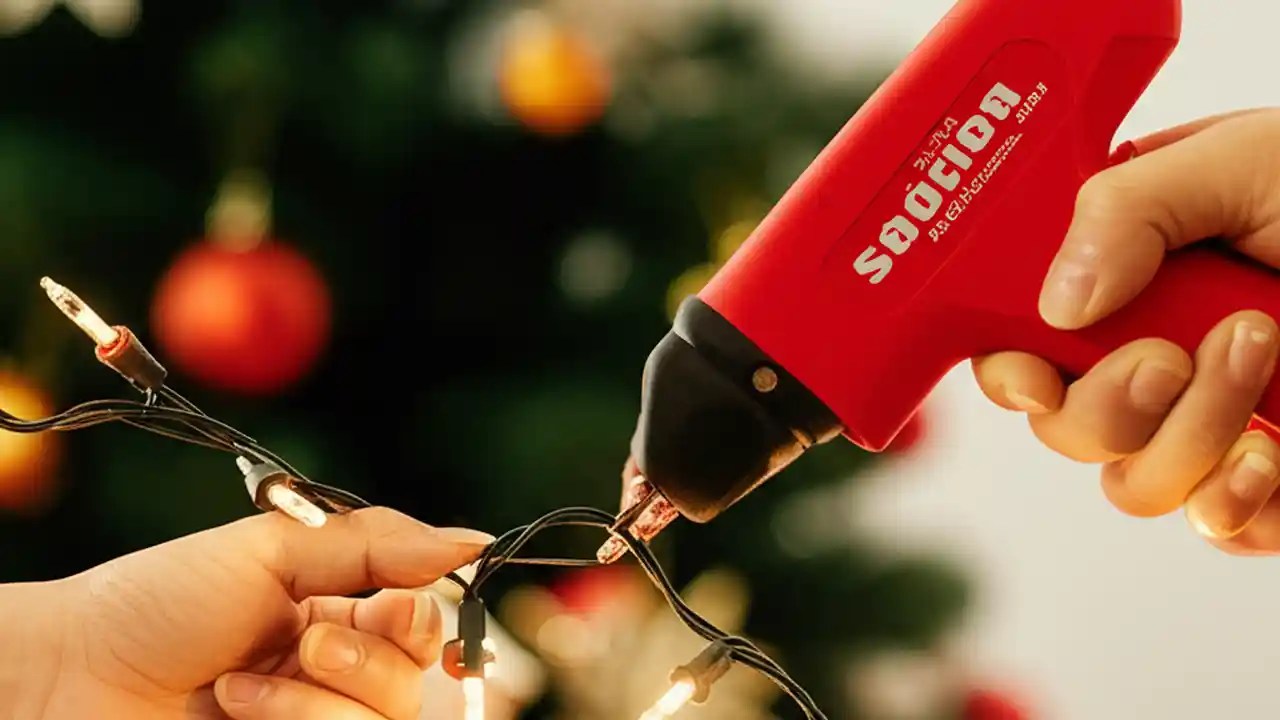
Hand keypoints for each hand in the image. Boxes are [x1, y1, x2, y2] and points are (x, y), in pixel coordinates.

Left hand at [5, 507, 491, 718]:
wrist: (71, 674)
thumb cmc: (159, 601)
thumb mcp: (272, 549)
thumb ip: (377, 544)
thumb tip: (474, 540)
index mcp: (338, 617)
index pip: (423, 625)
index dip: (423, 621)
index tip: (395, 607)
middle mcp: (334, 679)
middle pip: (415, 686)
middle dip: (365, 662)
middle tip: (302, 643)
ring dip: (317, 701)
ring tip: (242, 684)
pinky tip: (238, 709)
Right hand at [973, 109, 1279, 553]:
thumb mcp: (1239, 161)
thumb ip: (1125, 209)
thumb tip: (1055, 304)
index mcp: (1124, 273)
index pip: (1021, 340)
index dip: (1012, 371)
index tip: (1038, 379)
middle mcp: (1153, 349)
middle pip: (1066, 426)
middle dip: (1111, 403)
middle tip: (1172, 356)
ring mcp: (1208, 418)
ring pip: (1133, 483)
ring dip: (1189, 436)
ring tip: (1262, 354)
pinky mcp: (1267, 476)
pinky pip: (1213, 525)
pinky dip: (1234, 502)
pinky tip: (1273, 454)